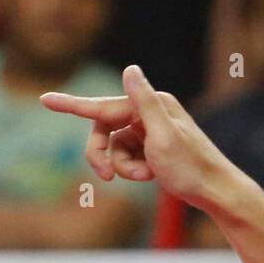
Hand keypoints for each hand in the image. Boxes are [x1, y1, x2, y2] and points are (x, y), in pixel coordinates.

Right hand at [40, 64, 239, 213]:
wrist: (217, 193)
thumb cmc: (193, 169)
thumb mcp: (165, 136)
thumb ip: (144, 103)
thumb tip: (131, 69)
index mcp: (152, 104)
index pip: (103, 106)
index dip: (73, 105)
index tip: (45, 100)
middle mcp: (150, 112)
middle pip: (105, 129)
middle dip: (102, 153)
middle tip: (105, 177)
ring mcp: (151, 130)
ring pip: (115, 146)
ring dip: (123, 166)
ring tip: (145, 176)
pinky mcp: (152, 147)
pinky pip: (127, 156)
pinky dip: (134, 169)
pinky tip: (152, 176)